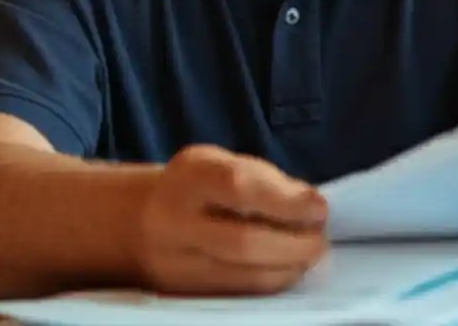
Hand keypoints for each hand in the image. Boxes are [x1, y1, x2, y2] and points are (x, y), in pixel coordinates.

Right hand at [129, 145, 328, 294]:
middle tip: (320, 240)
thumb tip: (313, 207)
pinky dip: (272, 281)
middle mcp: (174, 221)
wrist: (136, 222)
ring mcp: (175, 262)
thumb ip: (269, 181)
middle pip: (242, 242)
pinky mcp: (184, 292)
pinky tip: (287, 267)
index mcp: (190, 176)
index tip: (320, 209)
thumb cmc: (200, 187)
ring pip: (243, 276)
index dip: (287, 202)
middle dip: (294, 245)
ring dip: (289, 267)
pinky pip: (239, 291)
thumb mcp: (226, 164)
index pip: (239, 187)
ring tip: (309, 254)